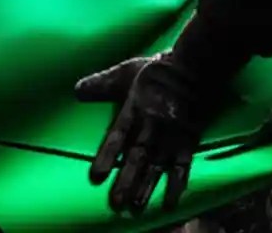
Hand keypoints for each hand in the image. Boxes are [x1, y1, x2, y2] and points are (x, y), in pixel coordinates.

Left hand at [74, 53, 220, 214]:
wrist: (195, 66)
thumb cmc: (157, 70)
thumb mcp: (125, 72)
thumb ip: (102, 84)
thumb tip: (76, 90)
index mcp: (134, 110)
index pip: (117, 137)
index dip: (107, 157)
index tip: (97, 177)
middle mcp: (151, 126)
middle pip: (136, 158)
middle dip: (126, 181)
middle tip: (117, 203)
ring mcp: (171, 135)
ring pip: (156, 165)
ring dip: (147, 187)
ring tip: (137, 206)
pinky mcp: (188, 140)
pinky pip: (182, 166)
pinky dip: (176, 185)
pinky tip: (170, 202)